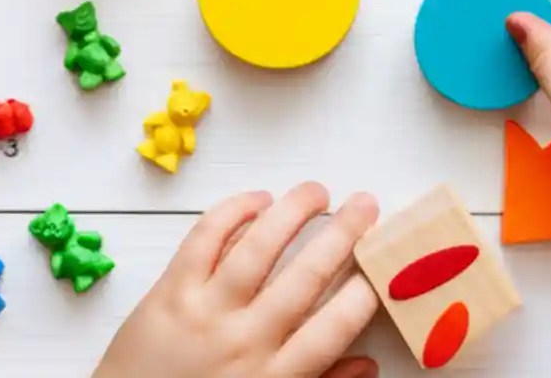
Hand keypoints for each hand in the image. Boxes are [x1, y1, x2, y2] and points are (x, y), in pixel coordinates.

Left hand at [94, 183, 380, 377]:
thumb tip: (368, 364)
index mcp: (275, 377)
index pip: (333, 328)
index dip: (364, 292)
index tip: (381, 266)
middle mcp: (245, 341)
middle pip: (306, 275)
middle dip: (343, 233)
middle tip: (366, 204)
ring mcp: (205, 311)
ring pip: (259, 246)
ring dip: (294, 209)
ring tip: (318, 190)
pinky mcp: (169, 291)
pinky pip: (204, 239)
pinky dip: (233, 210)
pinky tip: (258, 198)